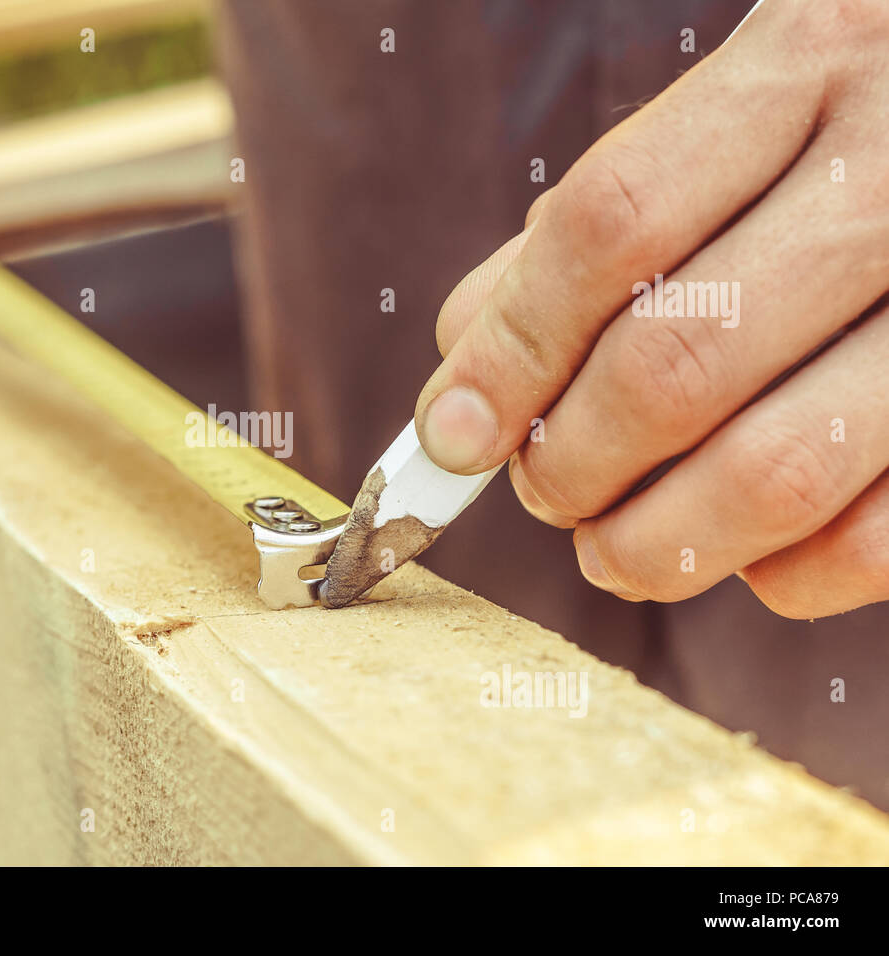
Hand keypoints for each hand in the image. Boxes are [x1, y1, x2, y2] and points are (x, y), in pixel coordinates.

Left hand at [417, 0, 888, 618]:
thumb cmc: (830, 137)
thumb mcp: (717, 129)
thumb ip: (582, 240)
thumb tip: (464, 393)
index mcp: (809, 62)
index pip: (612, 225)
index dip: (511, 351)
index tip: (451, 436)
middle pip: (676, 362)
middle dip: (569, 463)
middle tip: (540, 491)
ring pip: (777, 473)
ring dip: (652, 542)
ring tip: (607, 548)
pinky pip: (878, 540)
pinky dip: (780, 576)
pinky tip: (738, 549)